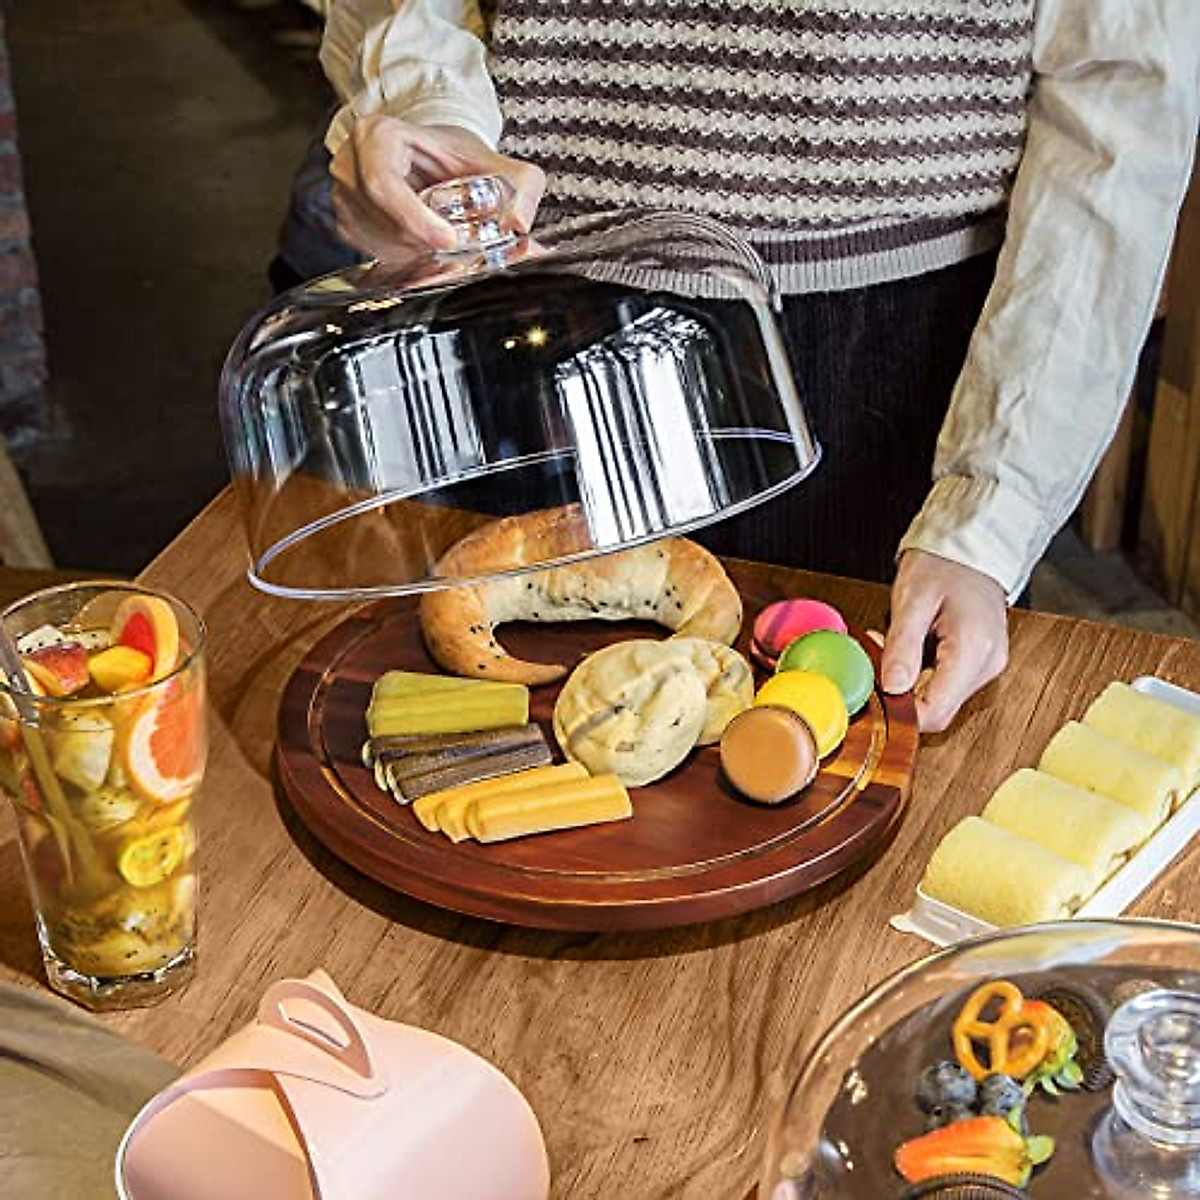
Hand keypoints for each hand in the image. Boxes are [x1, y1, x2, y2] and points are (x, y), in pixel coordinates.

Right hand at [330, 116, 545, 259]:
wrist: (437, 160)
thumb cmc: (461, 160)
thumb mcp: (499, 166)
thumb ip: (522, 188)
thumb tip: (520, 225)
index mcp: (377, 134)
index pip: (384, 182)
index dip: (415, 218)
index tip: (449, 241)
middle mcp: (350, 161)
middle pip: (382, 219)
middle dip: (421, 243)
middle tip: (454, 251)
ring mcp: (343, 193)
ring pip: (374, 241)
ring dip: (413, 255)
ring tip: (442, 247)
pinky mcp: (346, 221)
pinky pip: (369, 251)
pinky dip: (401, 260)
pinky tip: (423, 251)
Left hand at [880, 550, 1008, 732]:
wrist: (971, 545)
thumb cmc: (944, 563)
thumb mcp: (912, 600)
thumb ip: (902, 647)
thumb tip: (891, 688)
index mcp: (973, 651)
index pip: (936, 712)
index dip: (902, 711)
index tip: (875, 691)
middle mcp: (986, 665)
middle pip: (938, 708)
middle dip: (902, 692)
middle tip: (879, 656)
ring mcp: (986, 665)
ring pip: (940, 697)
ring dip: (910, 681)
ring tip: (894, 644)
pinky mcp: (979, 661)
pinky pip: (946, 682)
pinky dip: (922, 672)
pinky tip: (911, 647)